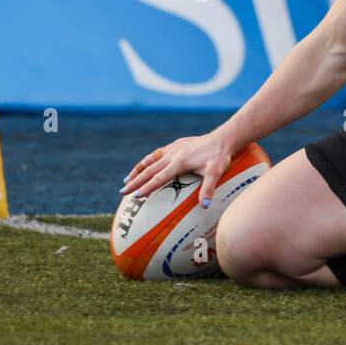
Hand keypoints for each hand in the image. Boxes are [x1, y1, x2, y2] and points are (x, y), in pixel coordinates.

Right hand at [120, 130, 235, 205]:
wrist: (223, 138)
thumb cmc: (219, 157)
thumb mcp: (215, 173)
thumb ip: (208, 189)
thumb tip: (204, 206)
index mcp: (179, 163)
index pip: (159, 178)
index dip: (146, 187)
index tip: (135, 195)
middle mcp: (172, 155)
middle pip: (149, 170)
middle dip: (134, 181)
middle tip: (122, 191)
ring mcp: (173, 148)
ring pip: (150, 160)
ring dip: (137, 170)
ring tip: (126, 179)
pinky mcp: (176, 145)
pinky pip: (158, 153)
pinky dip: (148, 160)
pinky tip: (146, 165)